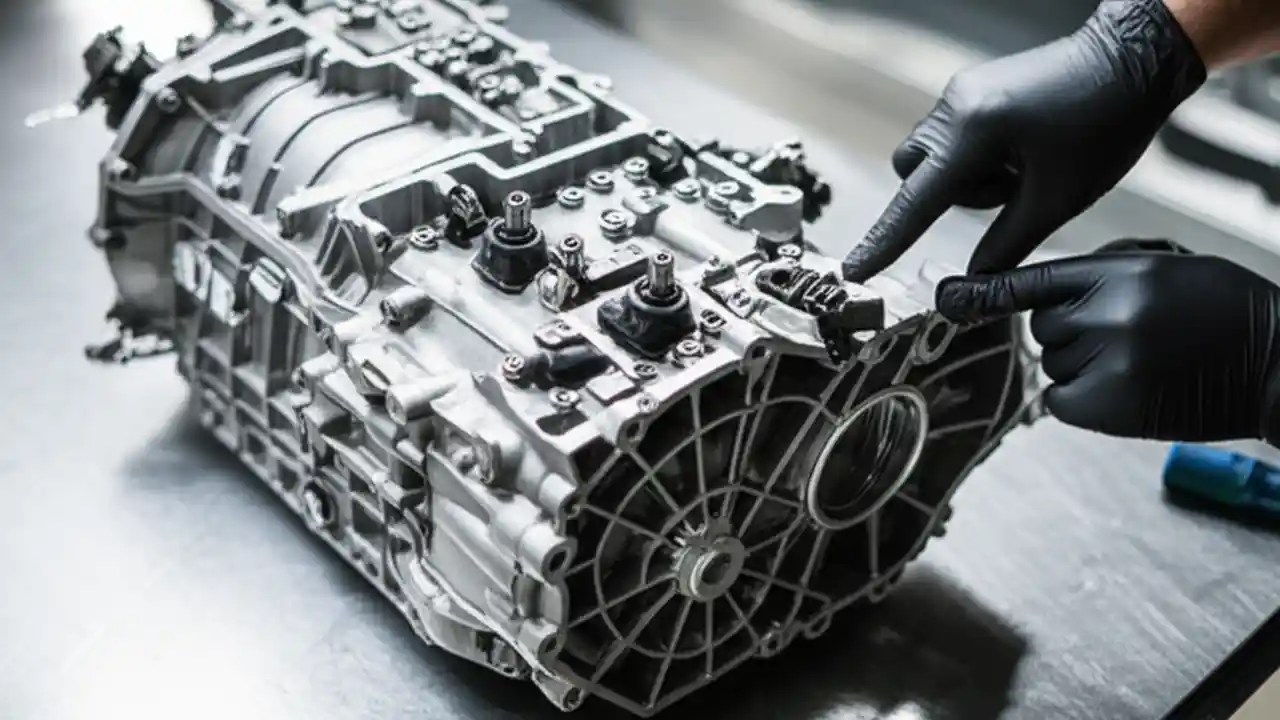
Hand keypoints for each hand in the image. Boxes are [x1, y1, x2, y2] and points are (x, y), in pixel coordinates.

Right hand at [843, 0, 1205, 282]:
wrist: (1135, 59)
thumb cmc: (1106, 122)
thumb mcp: (1058, 198)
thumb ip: (1007, 245)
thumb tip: (976, 280)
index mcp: (973, 133)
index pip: (916, 202)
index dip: (885, 242)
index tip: (856, 269)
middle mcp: (955, 108)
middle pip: (916, 175)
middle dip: (951, 197)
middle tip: (1010, 190)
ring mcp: (961, 94)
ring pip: (935, 160)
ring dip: (969, 179)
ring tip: (1024, 168)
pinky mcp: (973, 91)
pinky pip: (953, 138)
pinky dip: (978, 158)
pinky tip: (1022, 150)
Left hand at [934, 248, 1279, 442]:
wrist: (1279, 364)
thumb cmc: (1222, 309)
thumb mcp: (1166, 267)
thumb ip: (1100, 274)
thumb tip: (1036, 295)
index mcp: (1125, 274)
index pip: (1037, 282)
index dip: (987, 291)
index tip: (948, 297)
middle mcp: (1111, 317)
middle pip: (1041, 327)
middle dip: (1070, 330)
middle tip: (1126, 333)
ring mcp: (1111, 365)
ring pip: (1052, 363)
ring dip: (1080, 363)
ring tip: (1140, 361)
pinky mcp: (1112, 410)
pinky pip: (1059, 401)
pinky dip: (1079, 398)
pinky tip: (1126, 388)